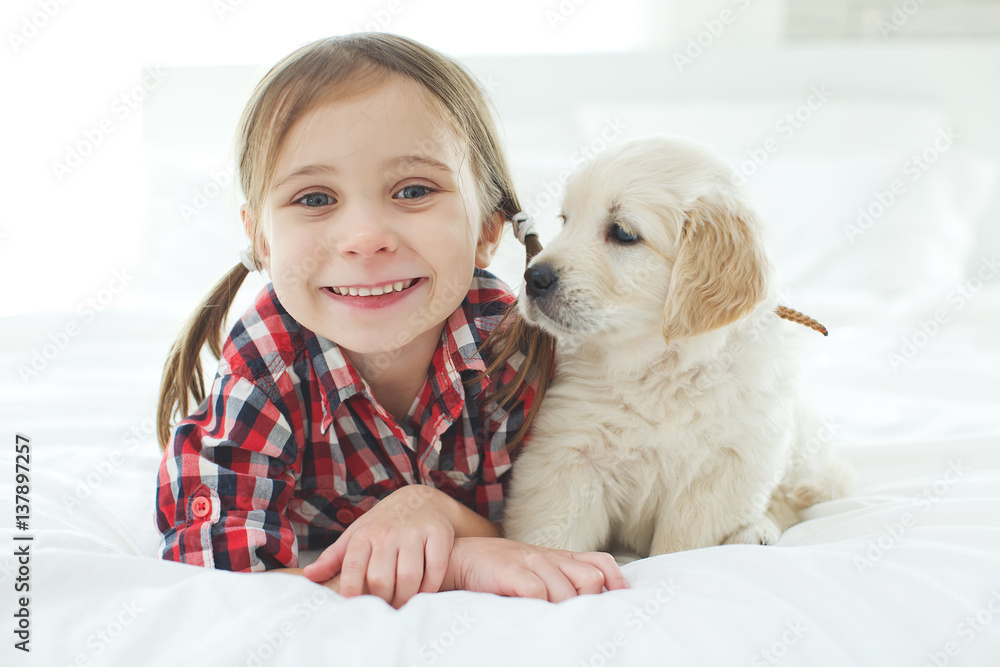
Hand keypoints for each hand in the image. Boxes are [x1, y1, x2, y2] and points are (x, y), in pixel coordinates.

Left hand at [302, 485, 455, 607]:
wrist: (420, 498)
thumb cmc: (383, 523)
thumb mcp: (357, 534)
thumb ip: (334, 557)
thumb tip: (307, 577)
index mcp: (365, 534)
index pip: (354, 567)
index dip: (352, 590)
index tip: (352, 607)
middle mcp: (389, 532)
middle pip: (382, 578)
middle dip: (382, 600)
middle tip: (384, 609)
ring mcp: (414, 532)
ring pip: (409, 576)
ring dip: (406, 598)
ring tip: (402, 603)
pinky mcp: (438, 534)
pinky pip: (435, 569)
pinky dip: (430, 586)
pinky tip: (424, 591)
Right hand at [442, 537, 627, 601]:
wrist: (461, 557)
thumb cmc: (501, 572)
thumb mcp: (537, 571)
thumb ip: (561, 581)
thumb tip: (589, 609)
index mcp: (560, 557)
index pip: (600, 563)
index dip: (615, 582)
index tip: (619, 603)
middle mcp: (550, 556)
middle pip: (590, 579)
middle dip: (585, 603)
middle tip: (569, 619)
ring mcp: (531, 561)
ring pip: (566, 590)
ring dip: (560, 611)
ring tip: (548, 623)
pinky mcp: (511, 570)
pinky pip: (537, 592)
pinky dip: (537, 607)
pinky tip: (528, 614)